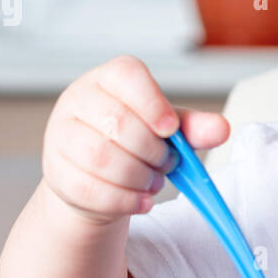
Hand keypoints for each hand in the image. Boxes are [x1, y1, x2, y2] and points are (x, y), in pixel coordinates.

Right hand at [41, 54, 229, 225]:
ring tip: (153, 181)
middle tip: (168, 164)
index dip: (153, 103)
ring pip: (103, 159)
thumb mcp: (165, 129)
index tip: (171, 129)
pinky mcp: (56, 173)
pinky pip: (91, 190)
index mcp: (108, 79)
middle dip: (153, 151)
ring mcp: (60, 136)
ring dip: (139, 177)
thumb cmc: (132, 142)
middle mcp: (78, 100)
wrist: (95, 175)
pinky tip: (140, 200)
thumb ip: (192, 127)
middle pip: (118, 123)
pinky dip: (124, 201)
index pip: (128, 76)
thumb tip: (221, 129)